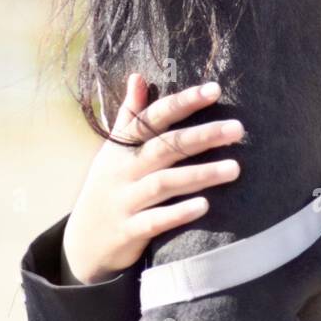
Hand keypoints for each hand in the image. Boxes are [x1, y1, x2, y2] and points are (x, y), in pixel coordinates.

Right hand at [59, 73, 244, 284]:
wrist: (82, 243)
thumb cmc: (109, 187)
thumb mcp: (113, 151)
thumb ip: (130, 116)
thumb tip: (137, 76)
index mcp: (122, 147)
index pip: (154, 118)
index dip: (183, 102)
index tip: (214, 89)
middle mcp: (123, 170)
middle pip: (164, 147)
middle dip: (202, 136)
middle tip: (238, 129)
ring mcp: (124, 201)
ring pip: (164, 183)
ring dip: (200, 174)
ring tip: (235, 168)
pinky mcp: (128, 231)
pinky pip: (155, 221)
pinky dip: (178, 213)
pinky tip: (205, 205)